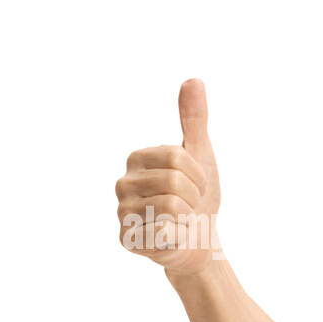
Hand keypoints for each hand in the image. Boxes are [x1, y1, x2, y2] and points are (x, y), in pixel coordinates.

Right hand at [116, 78, 221, 275]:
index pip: (178, 157)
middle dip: (194, 197)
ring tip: (181, 220)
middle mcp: (123, 183)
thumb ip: (194, 119)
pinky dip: (180, 237)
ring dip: (188, 218)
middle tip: (189, 206)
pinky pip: (166, 232)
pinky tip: (172, 237)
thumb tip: (194, 80)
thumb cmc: (199, 197)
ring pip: (172, 206)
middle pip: (175, 182)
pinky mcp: (128, 240)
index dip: (198, 175)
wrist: (200, 241)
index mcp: (136, 158)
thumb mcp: (200, 154)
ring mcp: (122, 213)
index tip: (195, 184)